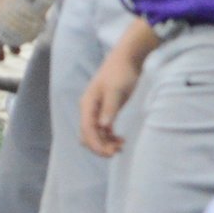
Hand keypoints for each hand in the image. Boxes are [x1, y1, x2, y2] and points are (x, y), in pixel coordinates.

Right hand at [80, 43, 143, 157]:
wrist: (126, 59)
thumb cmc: (121, 72)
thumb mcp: (116, 90)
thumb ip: (109, 108)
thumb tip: (103, 126)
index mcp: (88, 104)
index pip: (87, 130)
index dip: (96, 144)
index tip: (110, 152)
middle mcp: (88, 109)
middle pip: (87, 134)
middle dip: (100, 145)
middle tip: (118, 150)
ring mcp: (96, 110)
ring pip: (95, 134)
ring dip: (105, 142)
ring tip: (121, 145)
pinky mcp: (105, 110)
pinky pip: (102, 129)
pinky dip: (109, 137)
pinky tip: (121, 139)